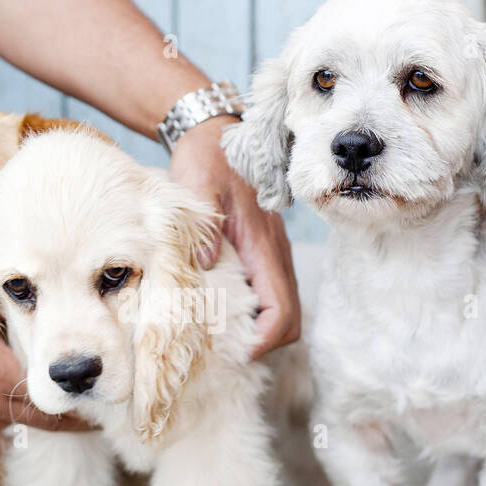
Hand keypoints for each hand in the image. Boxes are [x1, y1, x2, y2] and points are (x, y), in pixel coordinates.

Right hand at [0, 334, 89, 454]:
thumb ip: (17, 326)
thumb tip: (54, 325)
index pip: (51, 403)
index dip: (77, 407)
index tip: (96, 405)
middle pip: (40, 423)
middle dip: (67, 421)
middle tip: (89, 418)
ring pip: (18, 434)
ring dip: (39, 428)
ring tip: (64, 423)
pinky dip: (9, 435)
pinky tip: (23, 428)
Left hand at [169, 115, 300, 357]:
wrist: (216, 132)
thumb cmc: (206, 158)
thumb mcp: (196, 187)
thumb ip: (202, 228)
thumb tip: (203, 266)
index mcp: (262, 244)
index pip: (280, 310)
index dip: (264, 340)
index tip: (237, 352)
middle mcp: (275, 253)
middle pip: (290, 318)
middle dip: (267, 343)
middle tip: (229, 352)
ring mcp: (273, 253)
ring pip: (284, 307)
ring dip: (263, 329)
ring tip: (226, 337)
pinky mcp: (265, 250)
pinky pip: (272, 292)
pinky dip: (258, 312)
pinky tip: (227, 310)